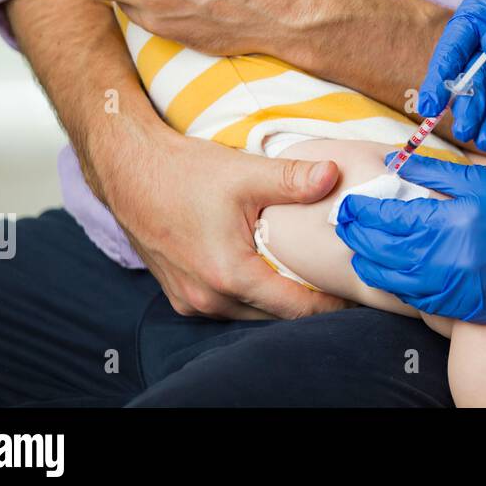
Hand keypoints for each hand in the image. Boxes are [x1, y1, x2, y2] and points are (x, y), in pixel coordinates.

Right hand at [99, 121, 347, 318]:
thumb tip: (335, 176)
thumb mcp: (245, 173)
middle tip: (339, 282)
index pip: (295, 308)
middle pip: (275, 315)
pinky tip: (270, 270)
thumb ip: (294, 179)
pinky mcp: (181, 295)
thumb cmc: (182, 172)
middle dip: (308, 302)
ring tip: (310, 276)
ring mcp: (191, 301)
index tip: (357, 294)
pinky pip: (229, 305)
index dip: (331, 304)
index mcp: (228, 275)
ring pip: (251, 313)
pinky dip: (252, 294)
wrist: (128, 170)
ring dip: (278, 299)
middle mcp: (207, 298)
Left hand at [336, 154, 485, 322]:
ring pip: (397, 283)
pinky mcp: (472, 307)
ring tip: (360, 254)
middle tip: (344, 226)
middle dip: (358, 238)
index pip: (387, 219)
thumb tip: (392, 162)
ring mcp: (459, 289)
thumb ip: (432, 173)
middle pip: (383, 253)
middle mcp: (448, 261)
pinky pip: (424, 303)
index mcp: (449, 223)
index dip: (362, 212)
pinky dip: (402, 289)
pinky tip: (395, 278)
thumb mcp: (481, 179)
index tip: (348, 205)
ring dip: (373, 267)